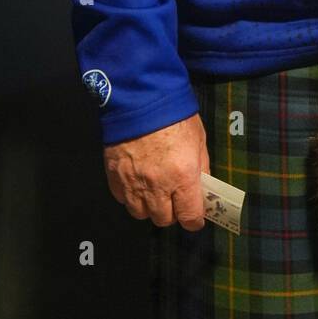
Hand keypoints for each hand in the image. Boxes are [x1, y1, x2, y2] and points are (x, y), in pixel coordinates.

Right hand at [103, 112, 210, 229]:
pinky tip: (137, 182)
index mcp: (183, 177)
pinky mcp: (114, 177)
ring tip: (154, 191)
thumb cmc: (175, 115)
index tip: (195, 216)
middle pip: (163, 220)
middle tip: (174, 198)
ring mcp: (133, 184)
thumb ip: (201, 167)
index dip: (194, 220)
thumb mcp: (198, 138)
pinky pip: (123, 199)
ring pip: (141, 214)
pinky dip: (131, 196)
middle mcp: (157, 186)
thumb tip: (203, 188)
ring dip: (150, 207)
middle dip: (172, 212)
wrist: (140, 98)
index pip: (190, 217)